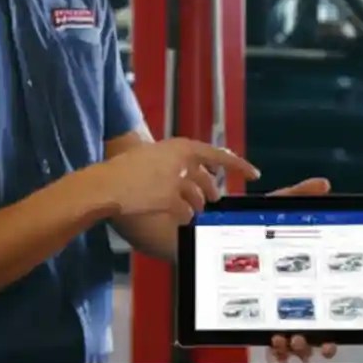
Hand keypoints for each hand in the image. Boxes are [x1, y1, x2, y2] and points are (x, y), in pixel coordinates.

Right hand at [97, 139, 259, 222]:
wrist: (109, 183)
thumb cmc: (125, 168)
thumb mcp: (155, 154)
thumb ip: (177, 162)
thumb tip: (194, 176)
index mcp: (181, 146)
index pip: (218, 155)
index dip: (239, 165)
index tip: (254, 173)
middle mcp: (184, 163)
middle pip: (210, 184)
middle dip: (210, 195)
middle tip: (207, 200)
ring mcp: (179, 182)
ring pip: (199, 202)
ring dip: (193, 207)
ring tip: (177, 205)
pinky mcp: (173, 200)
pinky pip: (187, 214)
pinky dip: (181, 217)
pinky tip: (168, 213)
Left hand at [265, 177, 340, 362]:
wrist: (210, 238)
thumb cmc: (249, 228)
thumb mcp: (273, 212)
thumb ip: (297, 197)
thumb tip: (323, 184)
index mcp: (304, 280)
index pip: (325, 311)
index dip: (330, 330)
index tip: (330, 337)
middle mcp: (293, 302)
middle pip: (312, 332)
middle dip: (311, 340)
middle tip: (303, 337)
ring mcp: (275, 314)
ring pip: (295, 343)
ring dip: (296, 346)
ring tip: (287, 340)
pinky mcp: (255, 322)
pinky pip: (273, 345)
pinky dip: (278, 349)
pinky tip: (275, 345)